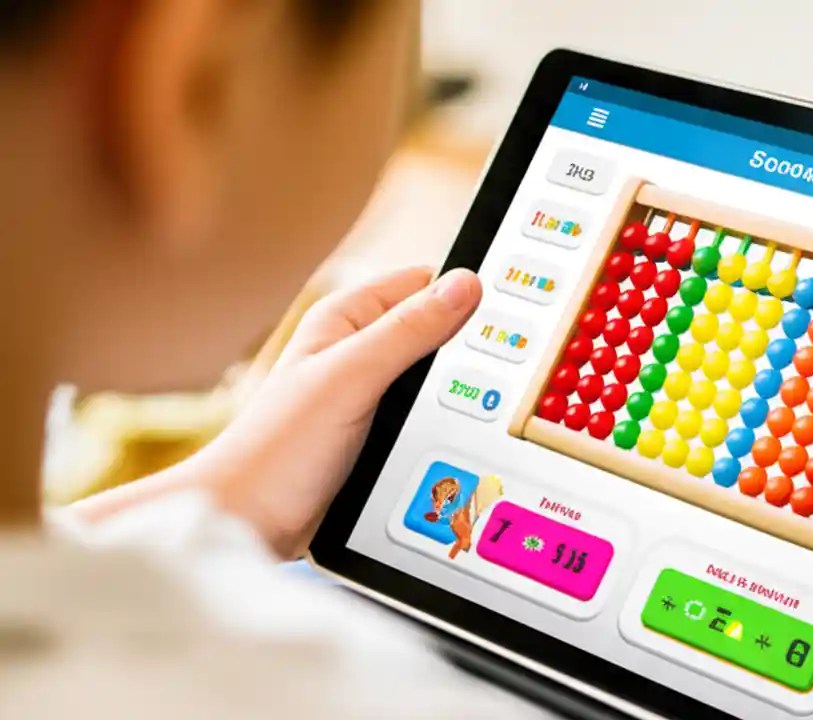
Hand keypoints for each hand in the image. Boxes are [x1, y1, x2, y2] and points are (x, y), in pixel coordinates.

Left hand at [196, 266, 480, 557]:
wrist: (251, 524)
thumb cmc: (279, 449)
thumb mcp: (352, 378)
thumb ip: (408, 331)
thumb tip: (465, 284)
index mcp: (346, 319)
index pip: (424, 284)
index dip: (464, 293)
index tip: (507, 315)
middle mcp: (358, 352)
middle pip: (436, 333)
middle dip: (467, 351)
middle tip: (504, 371)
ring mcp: (369, 396)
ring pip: (436, 380)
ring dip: (458, 395)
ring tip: (485, 410)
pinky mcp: (377, 436)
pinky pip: (426, 418)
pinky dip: (446, 426)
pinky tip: (461, 438)